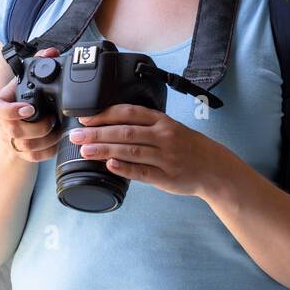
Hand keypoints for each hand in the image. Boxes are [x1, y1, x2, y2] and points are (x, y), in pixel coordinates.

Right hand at [0, 47, 64, 162]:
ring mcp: (12, 141)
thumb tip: (51, 52)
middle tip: (53, 119)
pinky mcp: (22, 154)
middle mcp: (4, 124)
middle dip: (38, 127)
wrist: (18, 122)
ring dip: (46, 140)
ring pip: (25, 147)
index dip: (12, 111)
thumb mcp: (29, 78)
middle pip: (14, 131)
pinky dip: (49, 151)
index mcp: (1, 105)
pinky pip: (34, 158)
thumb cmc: (24, 98)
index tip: (30, 109)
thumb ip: (40, 61)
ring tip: (59, 130)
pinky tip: (57, 142)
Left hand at [70, 104, 233, 197]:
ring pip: (130, 151)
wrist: (214, 168)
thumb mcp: (170, 128)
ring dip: (104, 150)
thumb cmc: (188, 147)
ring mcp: (165, 157)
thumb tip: (111, 127)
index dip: (105, 114)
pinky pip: (141, 172)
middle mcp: (164, 136)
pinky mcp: (166, 177)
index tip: (85, 118)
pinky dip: (124, 168)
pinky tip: (109, 166)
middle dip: (97, 133)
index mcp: (163, 121)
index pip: (129, 113)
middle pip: (125, 132)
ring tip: (85, 150)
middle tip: (75, 136)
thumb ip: (145, 126)